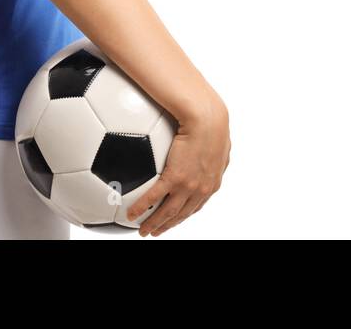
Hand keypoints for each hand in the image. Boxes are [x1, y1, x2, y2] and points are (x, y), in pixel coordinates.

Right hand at [126, 90, 230, 236]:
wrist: (206, 119)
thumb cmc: (213, 123)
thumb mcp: (219, 142)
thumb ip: (212, 152)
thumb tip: (207, 147)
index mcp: (210, 183)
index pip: (195, 206)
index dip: (183, 215)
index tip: (173, 220)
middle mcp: (200, 189)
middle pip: (181, 214)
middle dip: (167, 225)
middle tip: (155, 231)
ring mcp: (187, 185)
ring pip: (168, 212)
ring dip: (154, 224)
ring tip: (143, 230)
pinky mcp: (174, 178)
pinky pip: (153, 197)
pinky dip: (141, 208)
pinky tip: (131, 214)